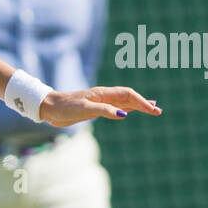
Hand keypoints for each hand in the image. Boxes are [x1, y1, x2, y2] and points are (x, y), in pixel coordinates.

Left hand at [40, 86, 160, 127]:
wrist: (49, 108)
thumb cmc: (64, 107)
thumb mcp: (84, 109)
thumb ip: (104, 110)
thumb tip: (124, 114)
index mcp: (103, 93)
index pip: (128, 95)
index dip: (141, 102)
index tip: (153, 110)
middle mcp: (104, 96)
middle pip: (129, 98)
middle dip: (144, 104)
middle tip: (158, 112)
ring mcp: (100, 102)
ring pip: (124, 102)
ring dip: (138, 106)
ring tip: (152, 109)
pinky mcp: (95, 109)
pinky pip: (115, 108)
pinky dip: (126, 109)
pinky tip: (131, 112)